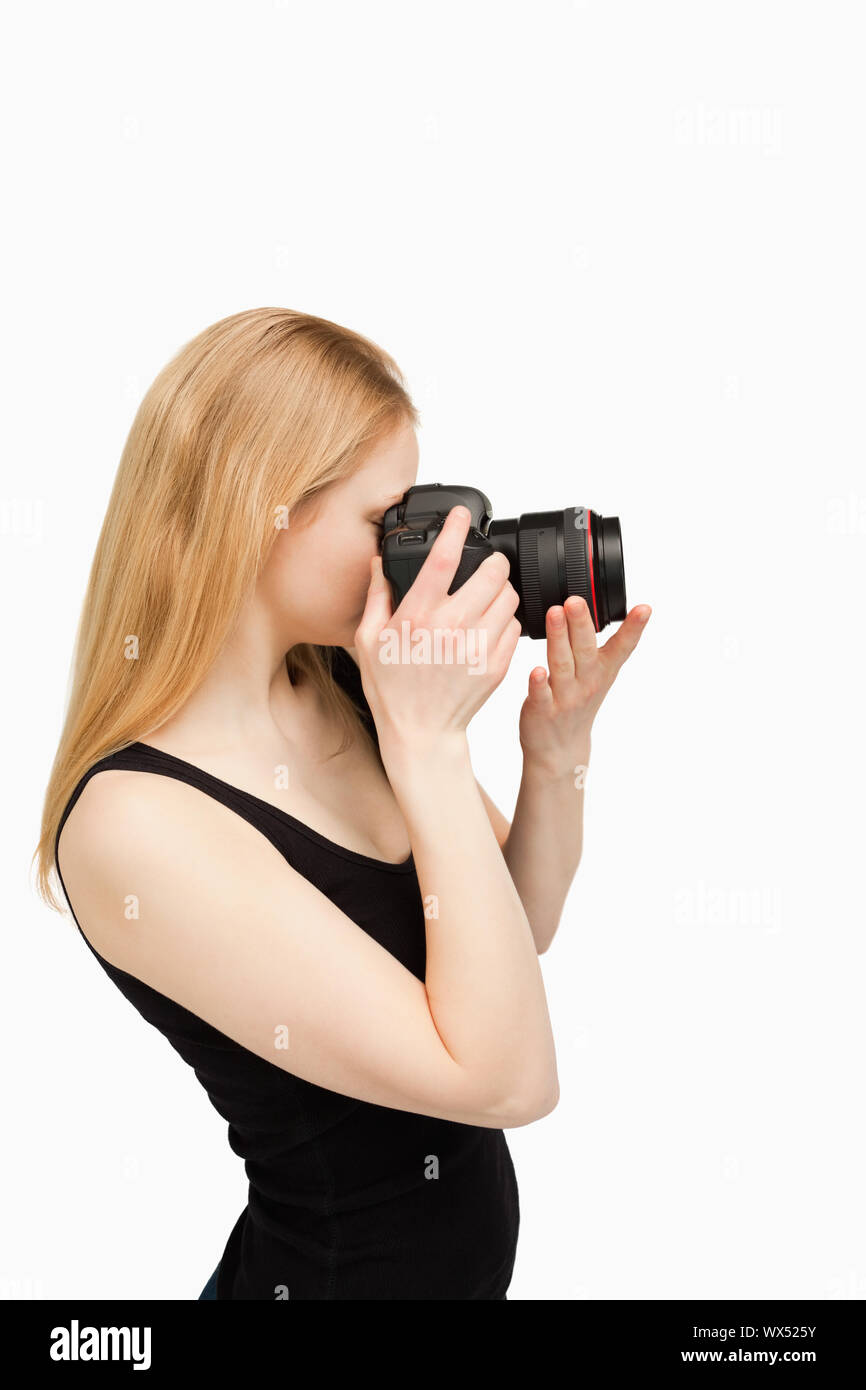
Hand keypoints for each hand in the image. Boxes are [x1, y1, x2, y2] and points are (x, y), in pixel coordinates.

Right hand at [353, 505, 522, 751]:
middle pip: (492, 571)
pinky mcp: (496, 663)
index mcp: (418, 616)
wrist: (421, 731)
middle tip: (485, 563)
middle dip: (492, 560)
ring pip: (509, 596)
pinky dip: (506, 619)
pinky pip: (515, 626)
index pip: (442, 559)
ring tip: (487, 596)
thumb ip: (376, 596)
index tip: (461, 515)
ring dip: (501, 589)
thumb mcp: (369, 639)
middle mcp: (451, 627)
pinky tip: (489, 625)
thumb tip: (378, 562)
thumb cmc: (392, 688)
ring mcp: (478, 646)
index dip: (455, 529)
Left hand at [518, 595, 651, 773]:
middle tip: (575, 599)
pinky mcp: (543, 710)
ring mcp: (565, 697)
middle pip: (585, 649)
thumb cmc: (576, 702)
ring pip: (562, 664)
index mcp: (602, 670)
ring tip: (555, 614)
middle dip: (582, 623)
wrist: (560, 749)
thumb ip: (594, 641)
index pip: (621, 647)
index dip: (634, 628)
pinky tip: (536, 670)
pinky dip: (539, 683)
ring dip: (559, 638)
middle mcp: (587, 682)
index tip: (644, 609)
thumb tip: (590, 601)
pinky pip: (541, 694)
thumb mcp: (597, 674)